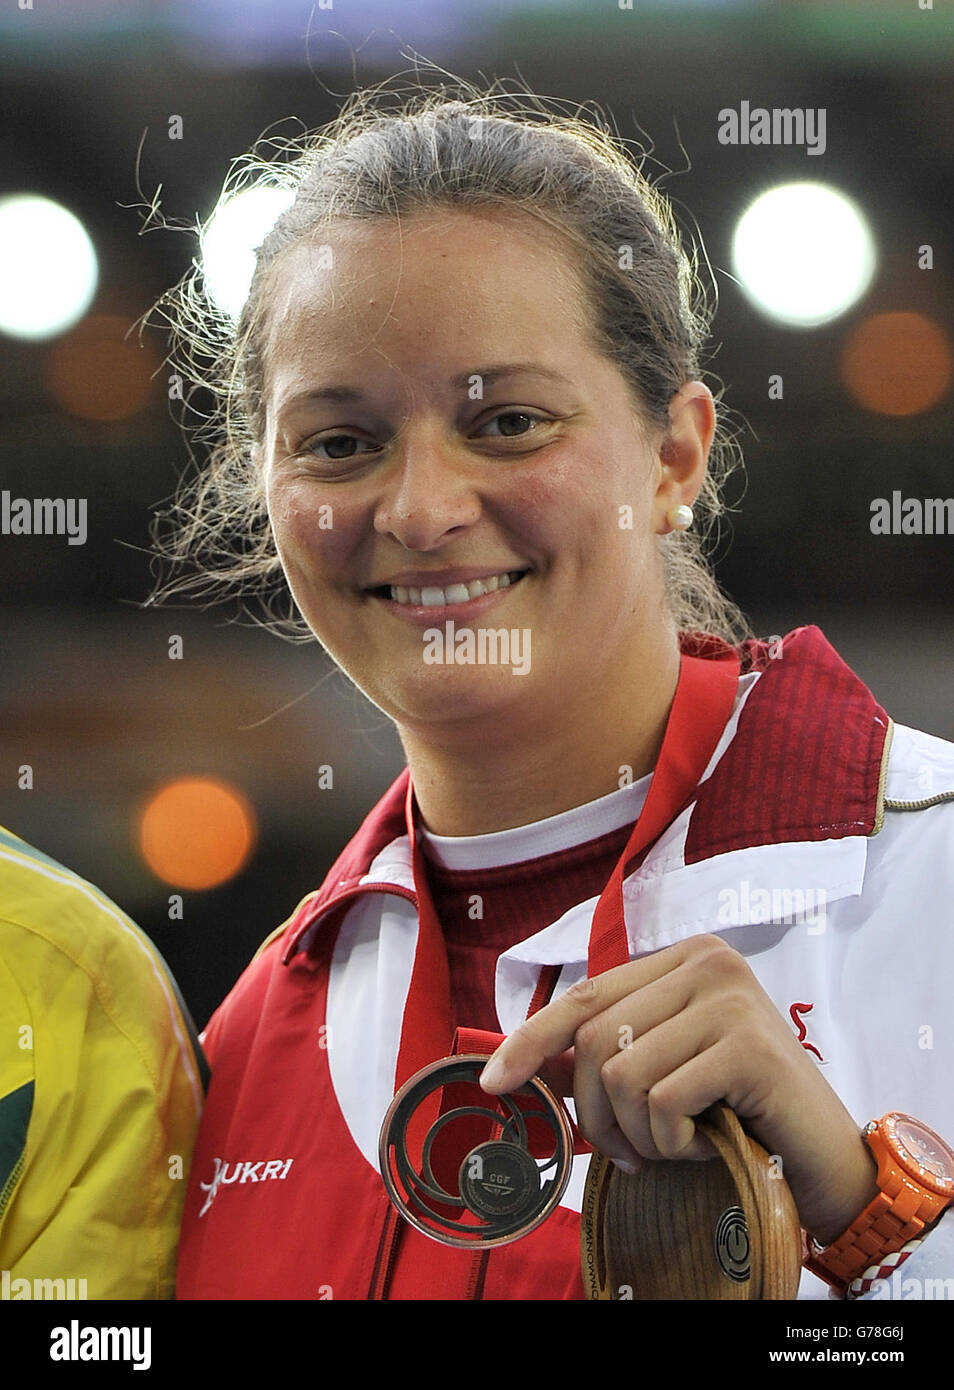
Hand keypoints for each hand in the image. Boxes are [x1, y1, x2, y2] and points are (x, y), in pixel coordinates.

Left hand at [479, 934, 877, 1243]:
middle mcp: (707, 962)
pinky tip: (700, 1147)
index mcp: (682, 959)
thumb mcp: (662, 1074)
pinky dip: (669, 1142)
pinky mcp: (748, 1043)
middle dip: (593, 1112)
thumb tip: (513, 1065)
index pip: (584, 995)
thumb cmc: (738, 1113)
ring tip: (671, 1148)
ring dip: (635, 1134)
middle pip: (595, 1037)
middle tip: (626, 1152)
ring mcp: (730, 998)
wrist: (823, 1155)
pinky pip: (662, 1100)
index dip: (530, 1040)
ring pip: (622, 1073)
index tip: (493, 1083)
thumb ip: (601, 1059)